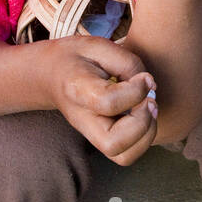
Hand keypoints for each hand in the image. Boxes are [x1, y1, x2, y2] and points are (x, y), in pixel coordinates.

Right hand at [44, 34, 157, 166]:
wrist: (51, 74)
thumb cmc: (77, 58)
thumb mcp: (98, 46)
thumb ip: (127, 64)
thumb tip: (150, 87)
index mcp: (77, 90)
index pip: (108, 102)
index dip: (136, 91)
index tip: (144, 77)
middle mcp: (82, 119)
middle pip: (113, 144)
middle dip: (142, 123)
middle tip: (148, 101)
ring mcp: (91, 134)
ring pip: (123, 156)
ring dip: (146, 134)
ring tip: (148, 109)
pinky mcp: (102, 139)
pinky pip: (128, 153)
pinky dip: (144, 138)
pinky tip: (143, 115)